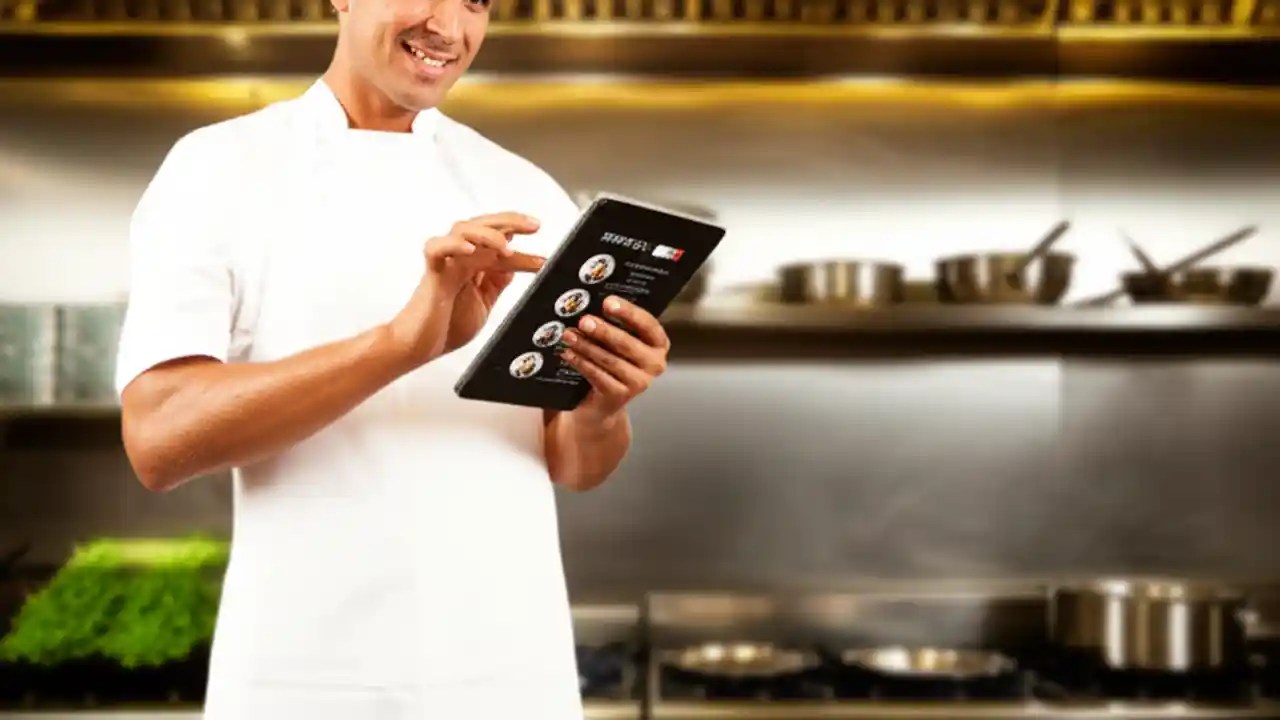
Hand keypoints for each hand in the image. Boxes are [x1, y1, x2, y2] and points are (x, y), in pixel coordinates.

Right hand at [390, 212, 544, 366]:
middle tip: (534, 226)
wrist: (419, 347)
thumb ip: (496, 282)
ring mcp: (445, 264)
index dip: (520, 239)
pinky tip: (470, 249)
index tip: (542, 246)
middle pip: (482, 224)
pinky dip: (453, 245)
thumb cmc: (445, 325)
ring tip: (506, 245)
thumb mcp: (484, 302)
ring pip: (462, 230)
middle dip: (510, 221)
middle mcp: (459, 258)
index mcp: (473, 264)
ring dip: (487, 233)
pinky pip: (436, 250)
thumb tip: (514, 264)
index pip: (499, 240)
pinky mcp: (432, 275)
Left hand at [559, 295, 669, 422]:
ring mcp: (639, 382)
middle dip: (603, 331)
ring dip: (586, 345)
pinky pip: (598, 375)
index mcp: (659, 344)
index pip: (648, 325)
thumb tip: (591, 306)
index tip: (608, 302)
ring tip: (569, 335)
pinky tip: (569, 353)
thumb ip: (614, 324)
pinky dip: (581, 362)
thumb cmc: (614, 360)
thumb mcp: (620, 341)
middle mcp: (655, 364)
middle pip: (627, 343)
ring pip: (609, 359)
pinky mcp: (620, 395)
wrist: (605, 401)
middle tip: (584, 321)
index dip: (628, 313)